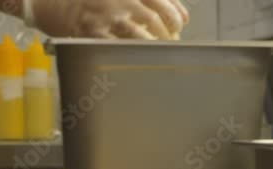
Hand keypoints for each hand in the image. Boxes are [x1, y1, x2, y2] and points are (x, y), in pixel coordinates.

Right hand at [25, 0, 189, 38]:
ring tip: (157, 52)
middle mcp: (119, 0)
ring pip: (140, 35)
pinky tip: (136, 59)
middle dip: (167, 33)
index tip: (181, 24)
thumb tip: (169, 11)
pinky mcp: (92, 34)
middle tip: (171, 42)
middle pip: (154, 19)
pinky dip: (130, 54)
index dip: (175, 13)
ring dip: (153, 46)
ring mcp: (105, 17)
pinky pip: (117, 47)